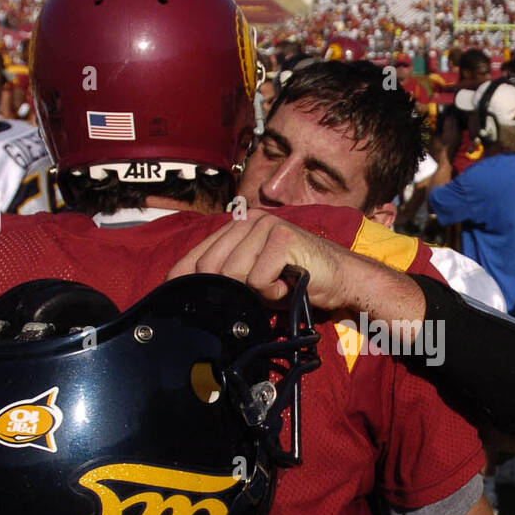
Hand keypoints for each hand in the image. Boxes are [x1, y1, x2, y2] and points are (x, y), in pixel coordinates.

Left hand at [167, 209, 370, 311]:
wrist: (340, 280)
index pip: (196, 255)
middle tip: (258, 294)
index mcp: (237, 227)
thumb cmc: (296, 281)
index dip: (183, 279)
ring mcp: (266, 225)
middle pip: (211, 266)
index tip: (174, 295)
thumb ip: (227, 280)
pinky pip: (258, 279)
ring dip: (256, 292)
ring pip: (234, 273)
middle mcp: (248, 220)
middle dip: (228, 290)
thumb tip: (192, 295)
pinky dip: (273, 291)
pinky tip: (289, 284)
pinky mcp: (283, 237)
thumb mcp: (253, 281)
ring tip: (278, 286)